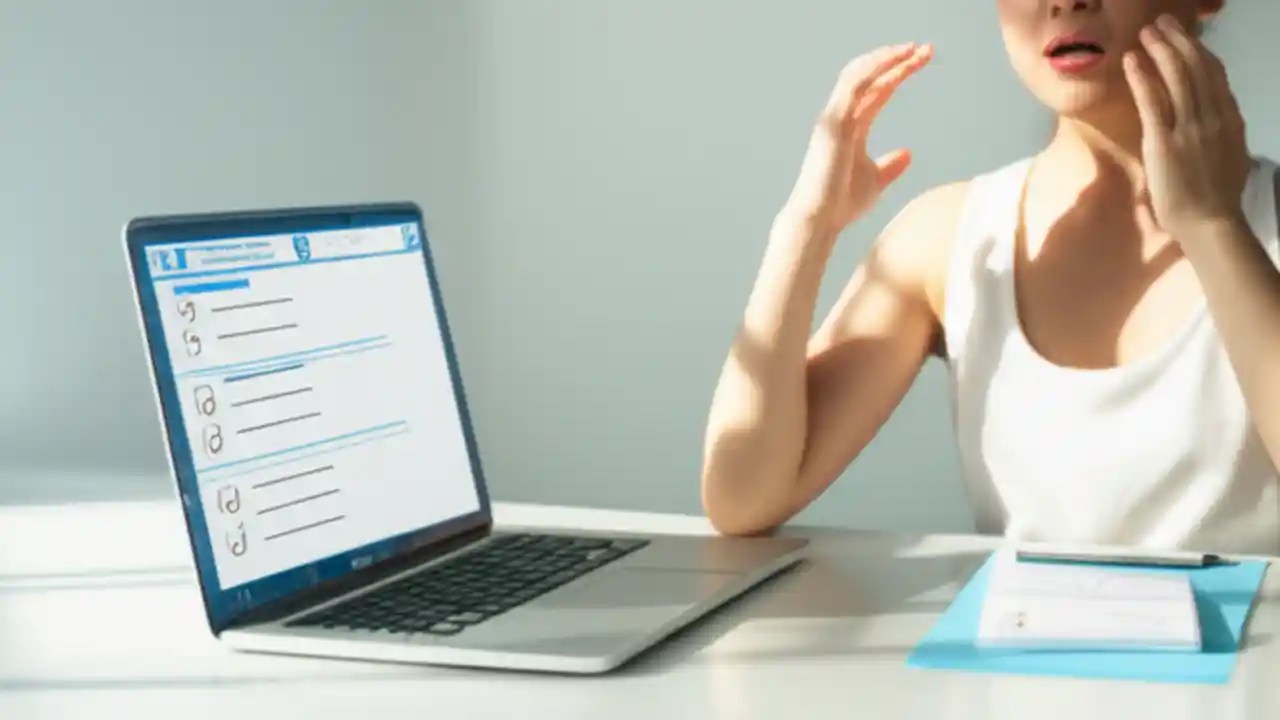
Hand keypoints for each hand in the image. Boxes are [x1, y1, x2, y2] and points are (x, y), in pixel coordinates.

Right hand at [781, 43, 932, 236]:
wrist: (820, 218)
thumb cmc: (842, 204)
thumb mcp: (875, 181)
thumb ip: (891, 165)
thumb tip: (908, 152)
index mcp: (852, 128)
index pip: (878, 92)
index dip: (899, 73)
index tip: (923, 60)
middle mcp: (841, 117)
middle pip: (870, 78)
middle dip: (896, 60)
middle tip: (926, 49)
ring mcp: (834, 118)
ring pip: (859, 75)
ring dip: (886, 58)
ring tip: (913, 49)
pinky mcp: (832, 122)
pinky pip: (853, 86)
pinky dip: (873, 69)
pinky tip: (894, 61)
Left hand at [1124, 15, 1251, 241]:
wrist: (1210, 223)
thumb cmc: (1214, 198)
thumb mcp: (1228, 156)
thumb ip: (1220, 134)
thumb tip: (1212, 120)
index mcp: (1230, 120)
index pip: (1215, 75)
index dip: (1198, 51)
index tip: (1184, 37)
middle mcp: (1213, 117)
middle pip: (1196, 68)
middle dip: (1177, 41)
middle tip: (1161, 22)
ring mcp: (1190, 128)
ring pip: (1177, 78)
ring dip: (1160, 50)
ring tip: (1146, 32)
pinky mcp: (1166, 142)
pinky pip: (1153, 101)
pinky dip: (1142, 77)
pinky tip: (1132, 60)